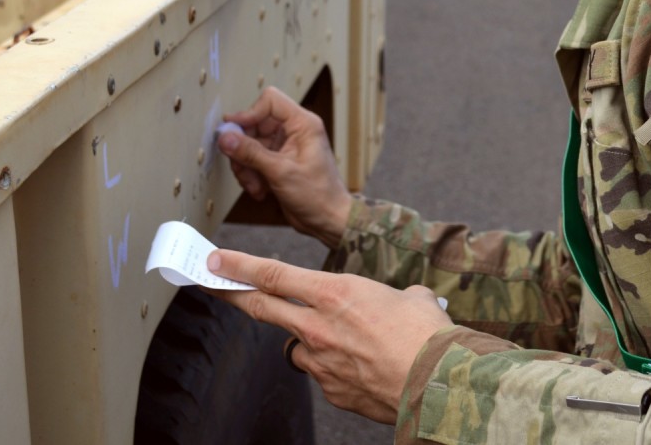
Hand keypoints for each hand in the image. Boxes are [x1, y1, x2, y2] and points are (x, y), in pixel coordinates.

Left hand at [207, 249, 451, 423]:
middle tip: (212, 283)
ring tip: (346, 341)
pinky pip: (322, 373)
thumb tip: (406, 300)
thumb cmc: (427, 336)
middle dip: (232, 293)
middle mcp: (319, 326)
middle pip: (262, 307)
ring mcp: (320, 361)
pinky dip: (335, 367)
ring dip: (307, 339)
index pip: (273, 274)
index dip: (239, 266)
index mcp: (336, 293)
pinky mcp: (330, 389)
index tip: (216, 260)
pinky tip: (363, 368)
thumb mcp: (412, 298)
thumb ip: (396, 296)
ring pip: (297, 345)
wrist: (437, 383)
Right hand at [218, 86, 351, 246]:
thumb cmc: (318, 194)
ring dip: (246, 166)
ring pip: (249, 144)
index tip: (233, 131)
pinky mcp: (277, 161)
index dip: (249, 113)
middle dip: (244, 148)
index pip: (270, 101)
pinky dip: (250, 174)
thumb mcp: (280, 172)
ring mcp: (284, 146)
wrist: (327, 220)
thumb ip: (251, 153)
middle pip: (254, 124)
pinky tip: (259, 190)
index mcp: (303, 124)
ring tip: (254, 185)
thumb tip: (226, 137)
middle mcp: (293, 131)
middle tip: (242, 168)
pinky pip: (252, 159)